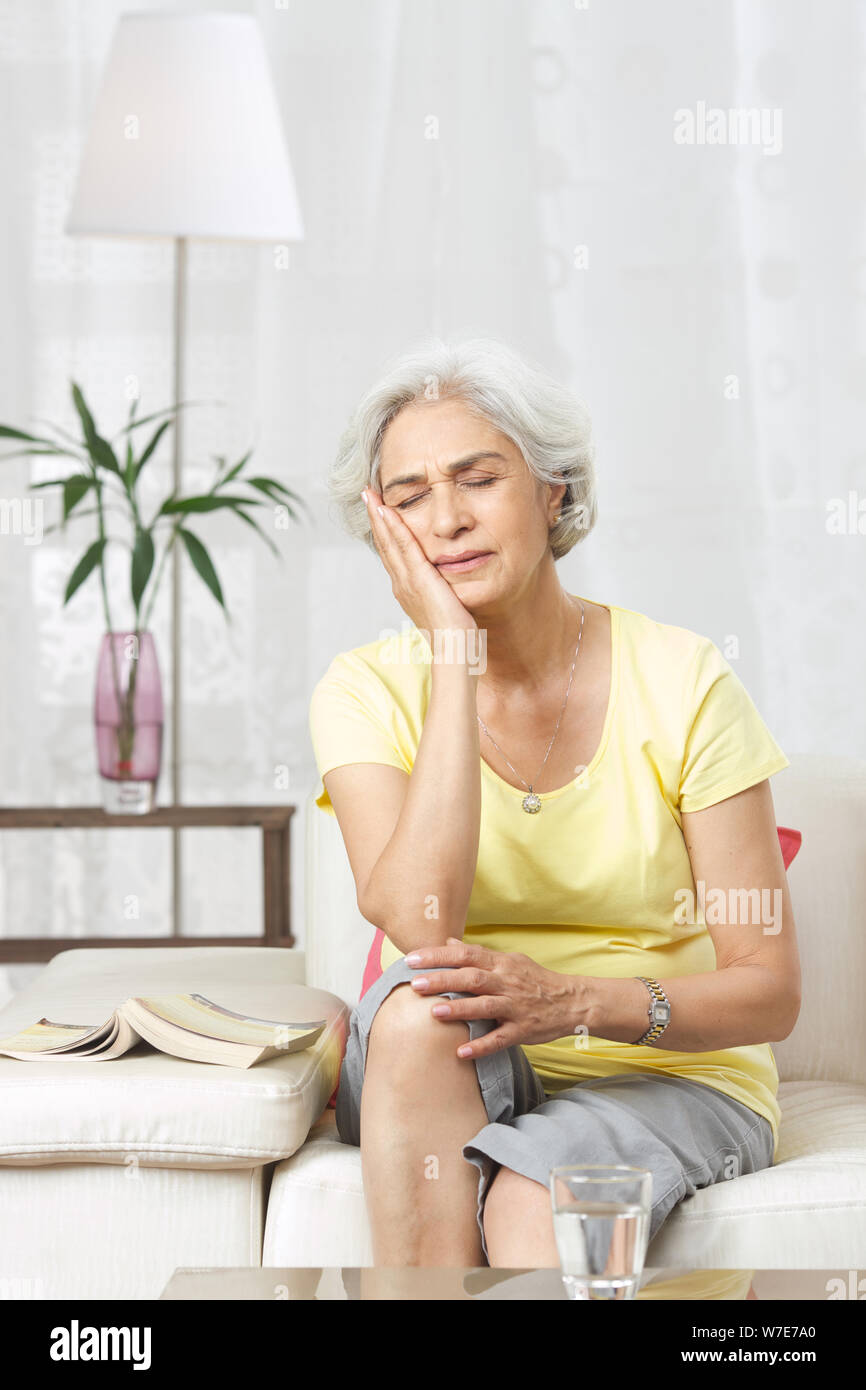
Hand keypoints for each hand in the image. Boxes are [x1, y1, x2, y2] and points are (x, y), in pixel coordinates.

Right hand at [362, 484, 478, 639]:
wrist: (454, 649)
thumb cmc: (455, 634)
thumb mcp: (444, 605)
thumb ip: (440, 590)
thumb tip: (444, 582)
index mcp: (406, 589)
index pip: (392, 553)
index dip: (384, 530)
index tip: (379, 509)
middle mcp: (401, 583)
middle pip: (384, 544)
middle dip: (375, 517)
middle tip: (367, 493)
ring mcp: (407, 581)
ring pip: (389, 542)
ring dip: (379, 516)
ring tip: (370, 494)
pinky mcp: (418, 579)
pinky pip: (404, 547)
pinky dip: (394, 528)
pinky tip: (387, 510)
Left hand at [404, 937, 586, 1059]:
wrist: (572, 1001)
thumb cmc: (535, 980)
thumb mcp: (509, 960)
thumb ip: (480, 954)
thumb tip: (450, 942)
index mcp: (501, 963)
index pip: (466, 954)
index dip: (438, 955)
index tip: (412, 959)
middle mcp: (506, 982)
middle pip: (472, 977)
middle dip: (442, 979)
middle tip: (416, 983)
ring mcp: (515, 1006)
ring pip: (485, 1005)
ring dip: (459, 1008)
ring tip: (434, 1012)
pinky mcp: (523, 1030)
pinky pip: (501, 1039)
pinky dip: (481, 1045)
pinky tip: (461, 1051)